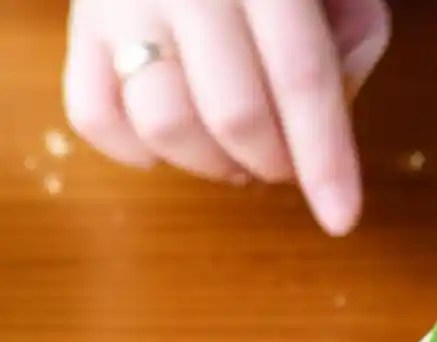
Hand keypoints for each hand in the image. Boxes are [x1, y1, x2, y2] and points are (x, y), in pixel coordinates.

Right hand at [63, 0, 390, 235]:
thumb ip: (352, 41)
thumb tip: (330, 122)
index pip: (302, 79)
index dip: (325, 159)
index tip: (341, 219)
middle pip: (233, 115)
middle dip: (272, 163)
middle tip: (286, 164)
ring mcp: (122, 3)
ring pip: (163, 125)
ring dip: (212, 166)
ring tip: (237, 156)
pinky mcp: (78, 24)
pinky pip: (95, 116)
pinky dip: (138, 152)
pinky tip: (178, 141)